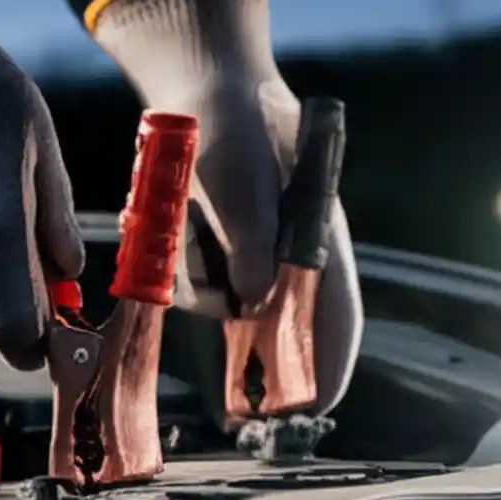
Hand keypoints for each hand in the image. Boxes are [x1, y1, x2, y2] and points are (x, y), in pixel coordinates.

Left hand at [89, 0, 361, 413]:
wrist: (198, 92)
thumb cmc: (234, 130)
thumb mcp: (241, 185)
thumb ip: (249, 247)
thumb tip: (249, 305)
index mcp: (316, 241)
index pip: (335, 315)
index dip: (330, 365)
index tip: (315, 407)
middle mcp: (286, 256)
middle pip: (275, 324)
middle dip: (244, 337)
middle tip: (231, 373)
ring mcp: (249, 254)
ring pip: (222, 304)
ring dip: (193, 277)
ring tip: (181, 220)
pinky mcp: (215, 249)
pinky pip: (189, 282)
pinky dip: (173, 263)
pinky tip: (165, 220)